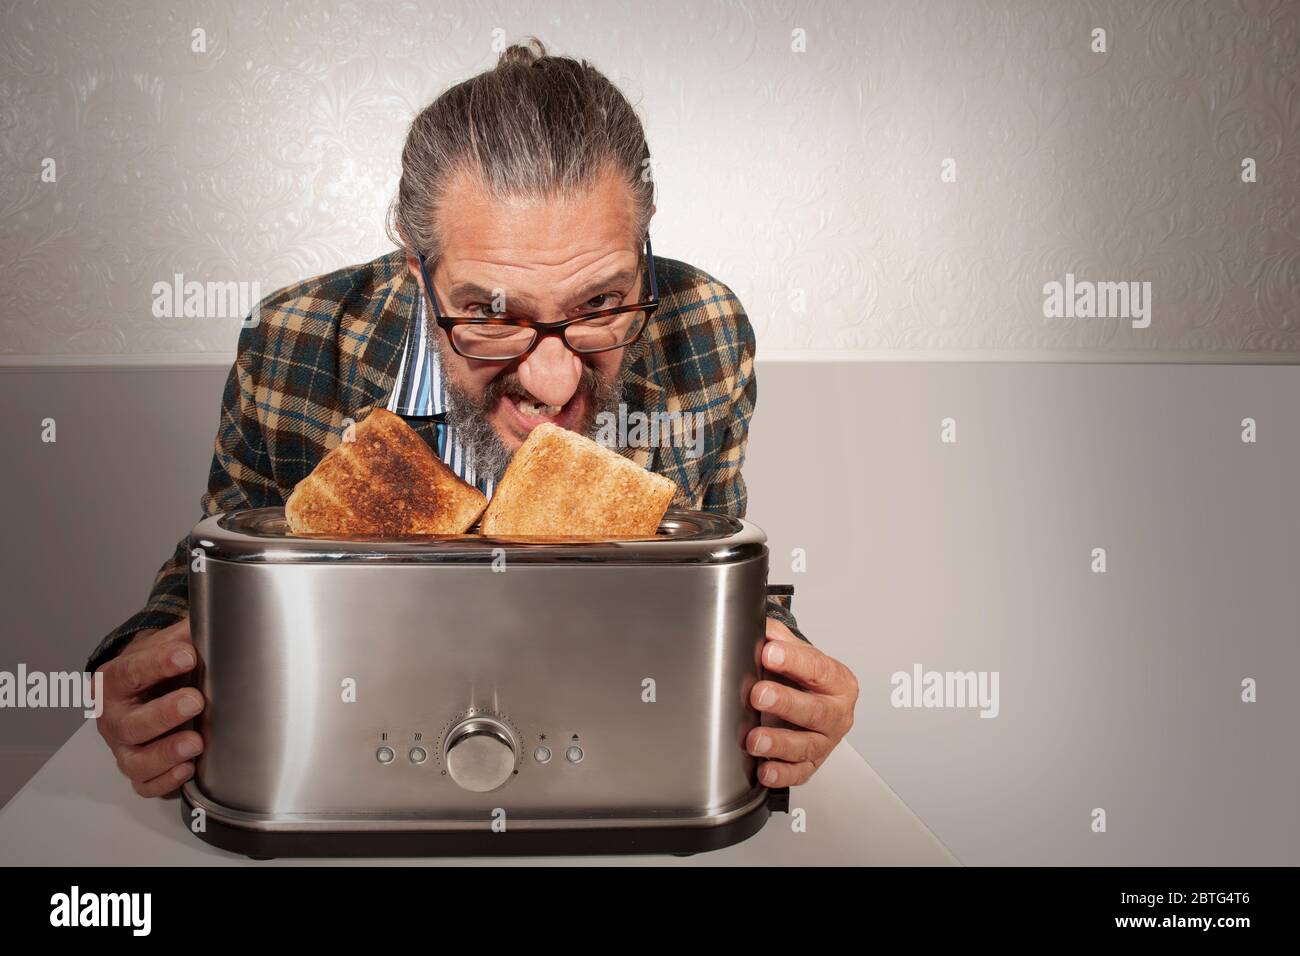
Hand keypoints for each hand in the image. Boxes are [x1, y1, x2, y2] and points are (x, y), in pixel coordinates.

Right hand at [94, 618, 204, 796]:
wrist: (146, 689)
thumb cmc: (159, 668)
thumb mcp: (168, 645)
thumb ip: (187, 634)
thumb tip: (222, 617)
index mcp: (116, 680)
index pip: (130, 672)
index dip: (157, 664)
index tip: (187, 656)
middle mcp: (113, 716)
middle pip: (130, 723)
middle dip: (164, 714)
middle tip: (196, 701)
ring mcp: (123, 747)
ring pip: (135, 760)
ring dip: (165, 753)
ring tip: (196, 743)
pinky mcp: (138, 771)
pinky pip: (145, 785)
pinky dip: (165, 781)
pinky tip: (188, 769)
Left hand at [746, 617, 857, 786]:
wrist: (809, 701)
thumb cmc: (802, 679)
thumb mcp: (794, 654)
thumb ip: (777, 636)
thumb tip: (753, 621)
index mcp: (837, 681)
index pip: (817, 669)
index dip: (793, 661)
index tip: (769, 653)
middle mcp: (836, 713)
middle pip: (815, 711)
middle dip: (786, 703)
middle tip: (758, 694)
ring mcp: (825, 741)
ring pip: (807, 746)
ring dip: (779, 743)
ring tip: (754, 739)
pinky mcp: (812, 764)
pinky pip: (799, 773)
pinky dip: (781, 774)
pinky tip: (764, 769)